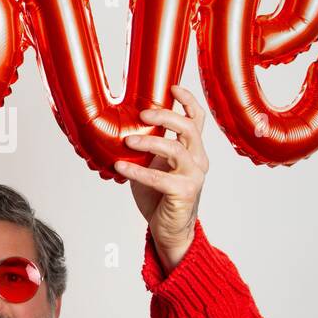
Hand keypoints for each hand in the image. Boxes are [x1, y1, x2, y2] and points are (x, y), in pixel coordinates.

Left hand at [114, 85, 208, 272]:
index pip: (197, 119)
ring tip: (128, 140)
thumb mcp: (153, 165)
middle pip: (189, 128)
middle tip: (143, 113)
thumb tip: (120, 127)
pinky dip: (138, 171)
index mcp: (193, 150)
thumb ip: (147, 147)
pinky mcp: (184, 193)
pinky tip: (121, 167)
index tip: (172, 87)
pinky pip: (160, 178)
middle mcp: (197, 160)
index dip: (187, 100)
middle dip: (166, 116)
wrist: (170, 230)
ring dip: (149, 141)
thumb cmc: (160, 196)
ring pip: (176, 149)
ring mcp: (193, 176)